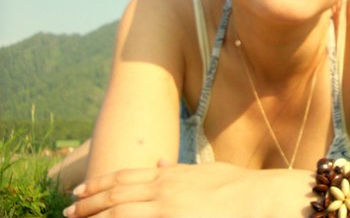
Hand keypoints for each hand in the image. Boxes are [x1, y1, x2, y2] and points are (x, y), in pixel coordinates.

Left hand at [63, 162, 270, 217]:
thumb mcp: (204, 172)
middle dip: (89, 202)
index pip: (126, 177)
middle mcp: (164, 189)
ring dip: (96, 216)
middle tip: (67, 210)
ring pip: (120, 211)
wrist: (256, 197)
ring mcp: (167, 207)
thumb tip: (158, 162)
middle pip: (117, 194)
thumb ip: (177, 169)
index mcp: (170, 175)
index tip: (80, 189)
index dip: (100, 182)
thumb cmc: (235, 186)